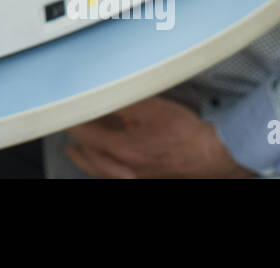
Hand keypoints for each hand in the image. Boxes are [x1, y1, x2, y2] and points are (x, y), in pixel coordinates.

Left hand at [65, 96, 253, 177]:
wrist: (212, 153)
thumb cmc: (186, 133)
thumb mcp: (152, 108)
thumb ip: (124, 105)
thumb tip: (104, 101)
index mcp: (125, 150)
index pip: (88, 137)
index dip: (76, 125)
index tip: (68, 116)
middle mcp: (126, 168)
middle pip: (91, 160)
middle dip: (78, 146)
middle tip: (69, 135)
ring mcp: (136, 177)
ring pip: (101, 171)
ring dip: (88, 160)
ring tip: (79, 151)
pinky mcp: (146, 178)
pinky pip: (115, 175)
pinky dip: (103, 167)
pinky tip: (106, 160)